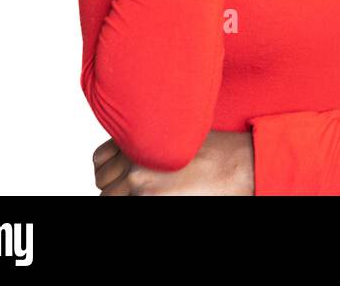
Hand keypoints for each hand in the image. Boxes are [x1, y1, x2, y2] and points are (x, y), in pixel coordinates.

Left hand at [93, 130, 254, 195]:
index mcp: (140, 137)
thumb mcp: (179, 135)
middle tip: (142, 189)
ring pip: (110, 199)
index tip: (121, 177)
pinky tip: (162, 195)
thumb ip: (149, 145)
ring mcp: (139, 182)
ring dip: (127, 198)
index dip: (110, 171)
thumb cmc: (218, 151)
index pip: (99, 160)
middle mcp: (133, 159)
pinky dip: (137, 202)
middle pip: (103, 185)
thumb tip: (130, 163)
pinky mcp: (149, 200)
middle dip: (117, 189)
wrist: (239, 165)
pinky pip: (128, 205)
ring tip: (154, 192)